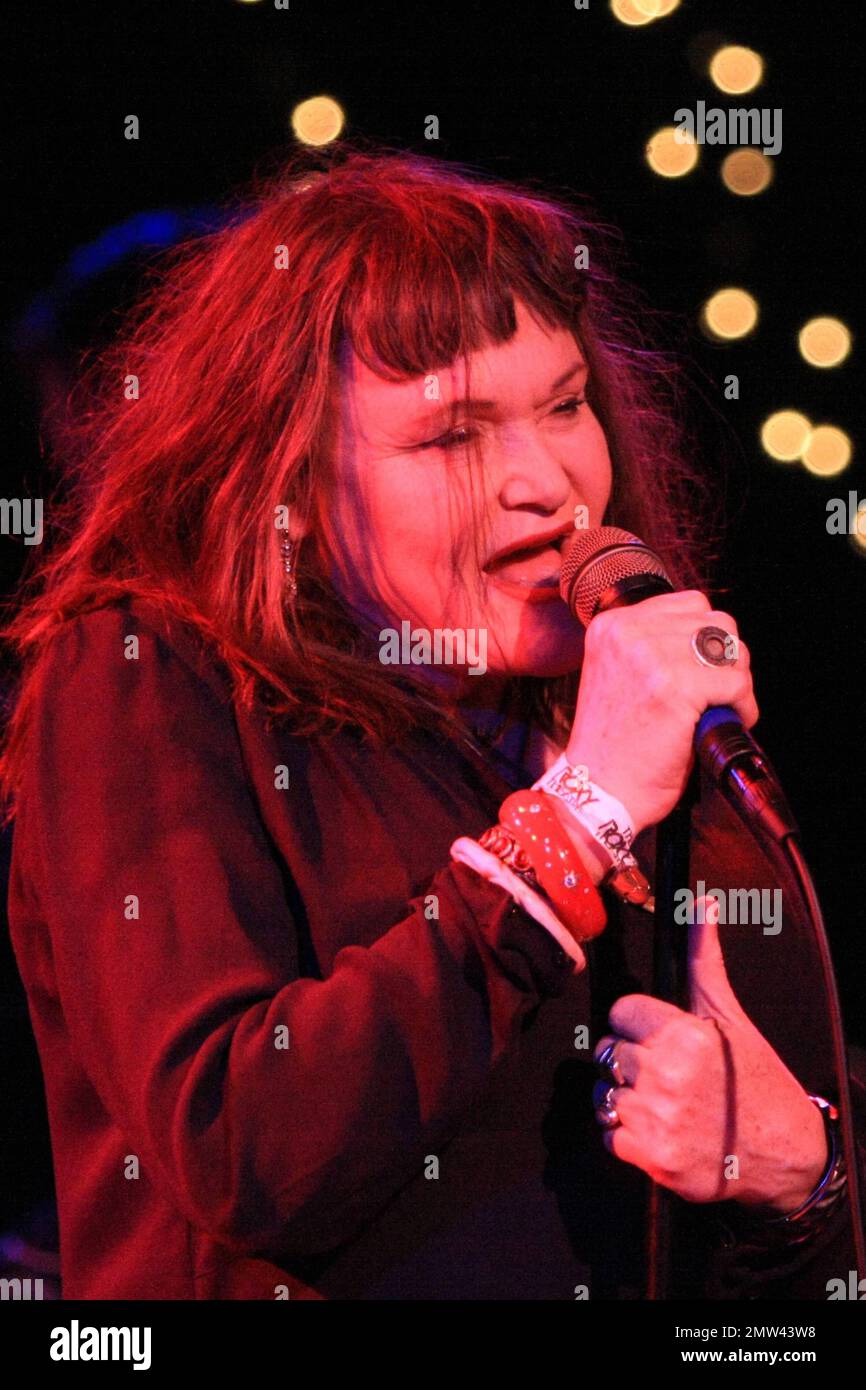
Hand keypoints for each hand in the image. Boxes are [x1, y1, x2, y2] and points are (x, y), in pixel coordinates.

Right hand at [566, 591, 758, 835]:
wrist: (599, 790)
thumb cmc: (614, 744)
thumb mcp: (619, 674)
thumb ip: (652, 646)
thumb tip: (713, 638)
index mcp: (611, 625)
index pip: (689, 604)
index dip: (707, 640)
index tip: (704, 671)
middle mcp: (627, 633)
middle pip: (716, 621)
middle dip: (727, 659)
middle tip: (718, 693)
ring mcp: (651, 657)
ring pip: (731, 649)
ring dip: (736, 682)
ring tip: (721, 708)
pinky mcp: (675, 688)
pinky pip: (735, 683)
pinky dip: (742, 706)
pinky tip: (726, 722)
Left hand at [593, 898, 827, 1212]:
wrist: (784, 1154)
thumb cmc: (755, 1079)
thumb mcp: (731, 1017)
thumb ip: (704, 961)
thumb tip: (701, 903)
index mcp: (683, 1034)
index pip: (620, 1012)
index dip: (638, 1025)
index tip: (661, 1039)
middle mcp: (666, 1074)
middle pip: (610, 1053)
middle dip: (632, 1062)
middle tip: (668, 1076)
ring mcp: (657, 1118)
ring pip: (604, 1094)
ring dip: (625, 1100)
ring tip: (664, 1104)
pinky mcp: (651, 1158)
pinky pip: (608, 1135)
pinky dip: (626, 1138)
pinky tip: (659, 1131)